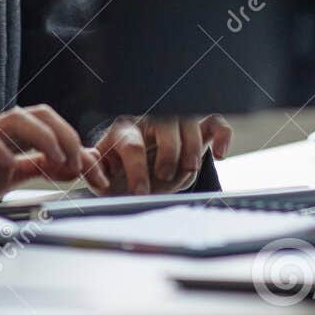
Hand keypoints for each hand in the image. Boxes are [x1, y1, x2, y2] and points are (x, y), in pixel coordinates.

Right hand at [0, 105, 104, 206]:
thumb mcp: (13, 175)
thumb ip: (41, 168)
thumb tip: (75, 166)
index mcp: (15, 133)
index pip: (53, 124)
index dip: (78, 144)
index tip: (95, 175)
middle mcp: (1, 128)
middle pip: (41, 113)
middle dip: (66, 135)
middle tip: (78, 163)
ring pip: (17, 119)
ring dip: (43, 137)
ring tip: (56, 160)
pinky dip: (1, 151)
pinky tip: (10, 167)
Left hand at [90, 115, 231, 195]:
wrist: (135, 165)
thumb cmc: (118, 170)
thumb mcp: (102, 173)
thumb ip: (93, 173)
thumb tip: (92, 174)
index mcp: (123, 132)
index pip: (132, 145)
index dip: (136, 171)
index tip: (141, 193)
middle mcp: (149, 121)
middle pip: (165, 125)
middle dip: (168, 154)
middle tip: (165, 176)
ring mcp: (174, 122)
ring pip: (190, 122)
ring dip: (192, 149)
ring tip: (188, 170)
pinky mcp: (197, 128)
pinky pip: (215, 122)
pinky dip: (222, 136)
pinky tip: (219, 155)